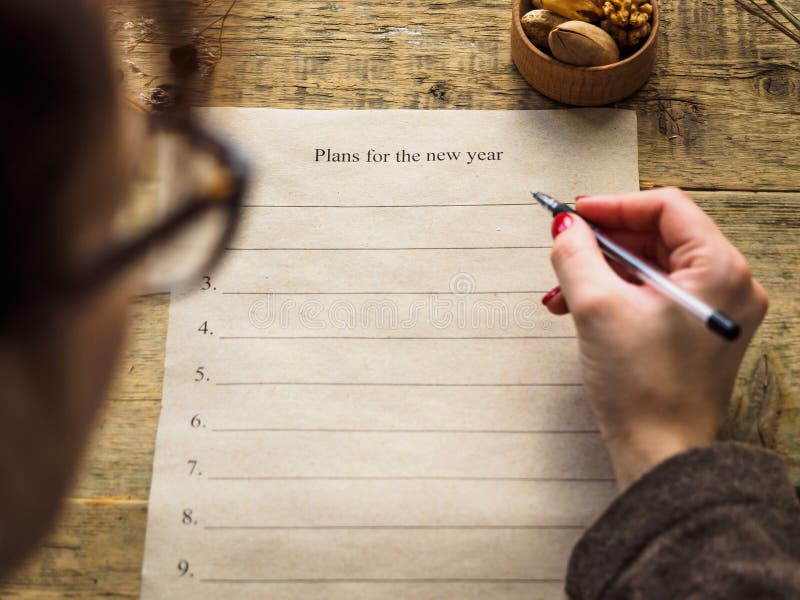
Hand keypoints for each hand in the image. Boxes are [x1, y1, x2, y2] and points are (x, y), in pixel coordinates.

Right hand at [543, 188, 767, 488]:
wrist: (659, 453)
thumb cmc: (644, 391)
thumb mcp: (597, 308)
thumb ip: (576, 255)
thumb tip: (565, 225)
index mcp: (720, 270)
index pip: (665, 208)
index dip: (613, 206)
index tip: (575, 213)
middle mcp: (728, 285)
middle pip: (658, 236)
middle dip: (603, 243)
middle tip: (564, 247)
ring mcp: (715, 310)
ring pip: (652, 266)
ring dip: (603, 271)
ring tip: (563, 291)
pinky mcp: (698, 330)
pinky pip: (654, 293)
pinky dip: (617, 294)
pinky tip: (580, 307)